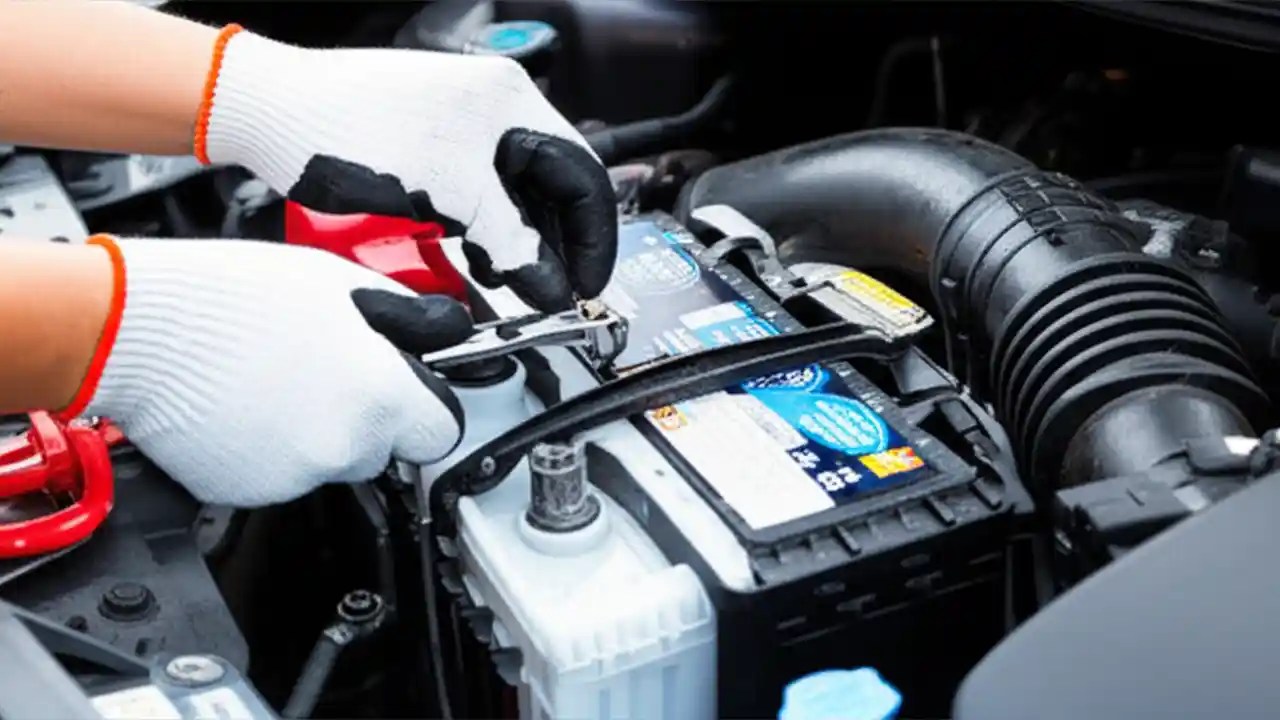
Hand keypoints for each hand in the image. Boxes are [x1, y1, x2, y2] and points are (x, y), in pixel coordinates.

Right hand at [79, 236, 473, 506]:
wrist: (137, 330)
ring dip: (315, 432)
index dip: (427, 408)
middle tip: (325, 372)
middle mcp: (344, 448)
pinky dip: (270, 448)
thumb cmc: (230, 298)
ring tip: (274, 380)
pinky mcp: (248, 492)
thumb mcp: (339, 282)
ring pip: (329, 462)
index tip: (414, 395)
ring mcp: (294, 477)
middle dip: (365, 417)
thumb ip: (402, 317)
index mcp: (380, 397)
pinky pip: (279, 475)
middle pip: (383, 449)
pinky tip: (246, 405)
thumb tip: (437, 331)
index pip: (441, 431)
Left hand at [199, 27, 617, 311]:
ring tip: (510, 282)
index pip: (582, 176)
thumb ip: (508, 242)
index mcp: (509, 102)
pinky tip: (472, 259)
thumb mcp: (445, 194)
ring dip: (518, 244)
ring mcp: (458, 130)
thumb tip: (549, 285)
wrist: (265, 111)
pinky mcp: (427, 153)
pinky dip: (482, 234)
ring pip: (514, 199)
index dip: (591, 238)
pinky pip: (475, 200)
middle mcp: (491, 110)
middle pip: (552, 189)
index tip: (584, 285)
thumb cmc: (340, 126)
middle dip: (555, 245)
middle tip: (552, 293)